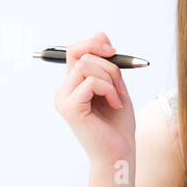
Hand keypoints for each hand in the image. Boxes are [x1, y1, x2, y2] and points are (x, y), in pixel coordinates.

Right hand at [55, 30, 134, 166]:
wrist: (120, 153)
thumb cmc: (119, 124)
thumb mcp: (116, 86)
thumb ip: (107, 63)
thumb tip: (100, 33)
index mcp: (73, 85)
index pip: (75, 50)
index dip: (95, 44)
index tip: (114, 52)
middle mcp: (64, 90)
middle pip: (82, 54)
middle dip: (110, 65)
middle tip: (122, 86)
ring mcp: (64, 99)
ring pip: (86, 66)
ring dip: (111, 79)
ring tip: (118, 97)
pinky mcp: (69, 108)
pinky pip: (90, 82)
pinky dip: (109, 90)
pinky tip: (115, 104)